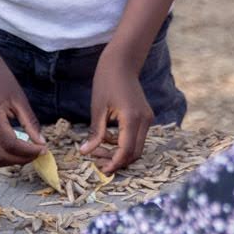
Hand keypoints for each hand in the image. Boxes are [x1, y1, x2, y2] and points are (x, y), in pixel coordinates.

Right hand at [0, 62, 43, 166]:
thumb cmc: (3, 82)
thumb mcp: (20, 100)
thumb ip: (30, 123)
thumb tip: (41, 143)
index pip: (11, 144)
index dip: (29, 151)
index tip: (44, 149)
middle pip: (2, 157)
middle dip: (22, 159)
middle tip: (39, 153)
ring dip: (13, 161)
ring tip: (30, 153)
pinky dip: (6, 156)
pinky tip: (19, 149)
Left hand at [81, 57, 151, 173]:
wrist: (122, 62)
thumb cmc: (106, 81)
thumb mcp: (97, 108)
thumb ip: (95, 133)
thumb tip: (85, 152)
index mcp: (132, 118)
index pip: (126, 150)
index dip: (114, 163)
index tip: (101, 170)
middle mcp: (144, 120)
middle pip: (135, 153)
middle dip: (117, 161)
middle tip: (97, 161)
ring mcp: (147, 119)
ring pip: (137, 147)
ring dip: (120, 153)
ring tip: (98, 150)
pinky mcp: (146, 117)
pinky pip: (136, 137)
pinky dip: (123, 143)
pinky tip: (107, 138)